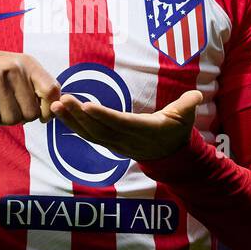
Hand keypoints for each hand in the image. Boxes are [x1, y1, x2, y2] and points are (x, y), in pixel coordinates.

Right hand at [0, 49, 60, 128]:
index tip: (40, 116)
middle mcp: (13, 68)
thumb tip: (53, 110)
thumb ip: (35, 85)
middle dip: (18, 117)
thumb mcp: (15, 68)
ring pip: (11, 120)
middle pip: (31, 113)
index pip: (52, 90)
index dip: (48, 110)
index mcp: (27, 62)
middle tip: (4, 106)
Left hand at [50, 89, 203, 161]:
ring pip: (89, 134)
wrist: (169, 154)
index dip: (104, 116)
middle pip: (99, 128)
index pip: (121, 123)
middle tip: (62, 100)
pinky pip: (87, 136)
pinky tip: (60, 114)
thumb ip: (188, 106)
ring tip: (55, 105)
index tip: (87, 106)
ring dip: (71, 120)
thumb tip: (195, 95)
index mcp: (145, 130)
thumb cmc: (176, 130)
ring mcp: (115, 144)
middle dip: (79, 115)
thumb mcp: (186, 118)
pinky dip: (72, 126)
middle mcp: (127, 140)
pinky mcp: (108, 143)